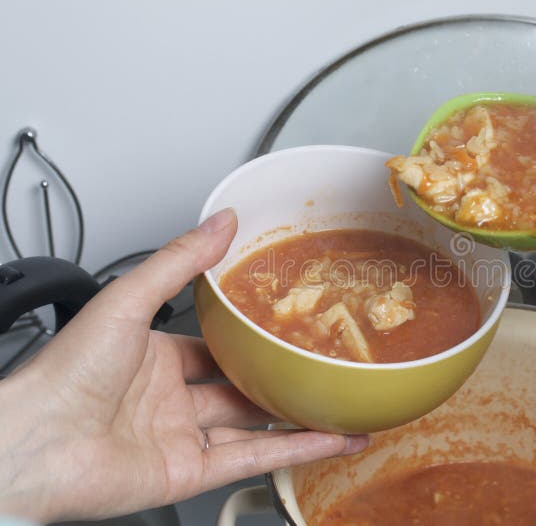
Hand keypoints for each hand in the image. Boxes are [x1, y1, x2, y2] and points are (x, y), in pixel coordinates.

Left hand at [0, 208, 368, 522]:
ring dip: (299, 418)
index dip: (246, 336)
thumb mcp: (128, 300)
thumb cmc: (63, 375)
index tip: (281, 323)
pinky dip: (294, 451)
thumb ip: (179, 263)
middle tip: (319, 364)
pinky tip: (328, 439)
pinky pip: (251, 459)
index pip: (210, 345)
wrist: (33, 444)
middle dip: (279, 378)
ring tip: (341, 405)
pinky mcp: (188, 473)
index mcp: (151, 358)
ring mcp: (179, 438)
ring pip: (254, 426)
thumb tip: (219, 223)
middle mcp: (167, 399)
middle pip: (238, 387)